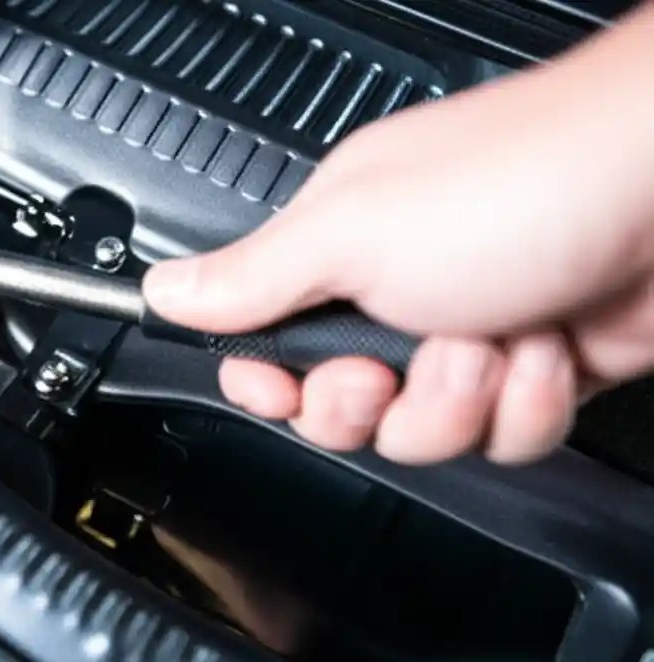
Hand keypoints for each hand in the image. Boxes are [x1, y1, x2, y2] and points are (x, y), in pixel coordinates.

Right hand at [143, 4, 653, 464]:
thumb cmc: (525, 180)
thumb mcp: (349, 234)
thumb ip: (248, 280)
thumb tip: (163, 292)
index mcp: (334, 250)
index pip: (263, 347)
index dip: (268, 385)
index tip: (282, 386)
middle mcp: (396, 291)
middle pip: (340, 410)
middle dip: (371, 402)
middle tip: (393, 360)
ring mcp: (466, 331)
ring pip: (425, 434)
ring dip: (463, 398)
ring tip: (495, 332)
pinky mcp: (533, 369)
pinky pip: (503, 435)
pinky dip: (528, 402)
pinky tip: (546, 346)